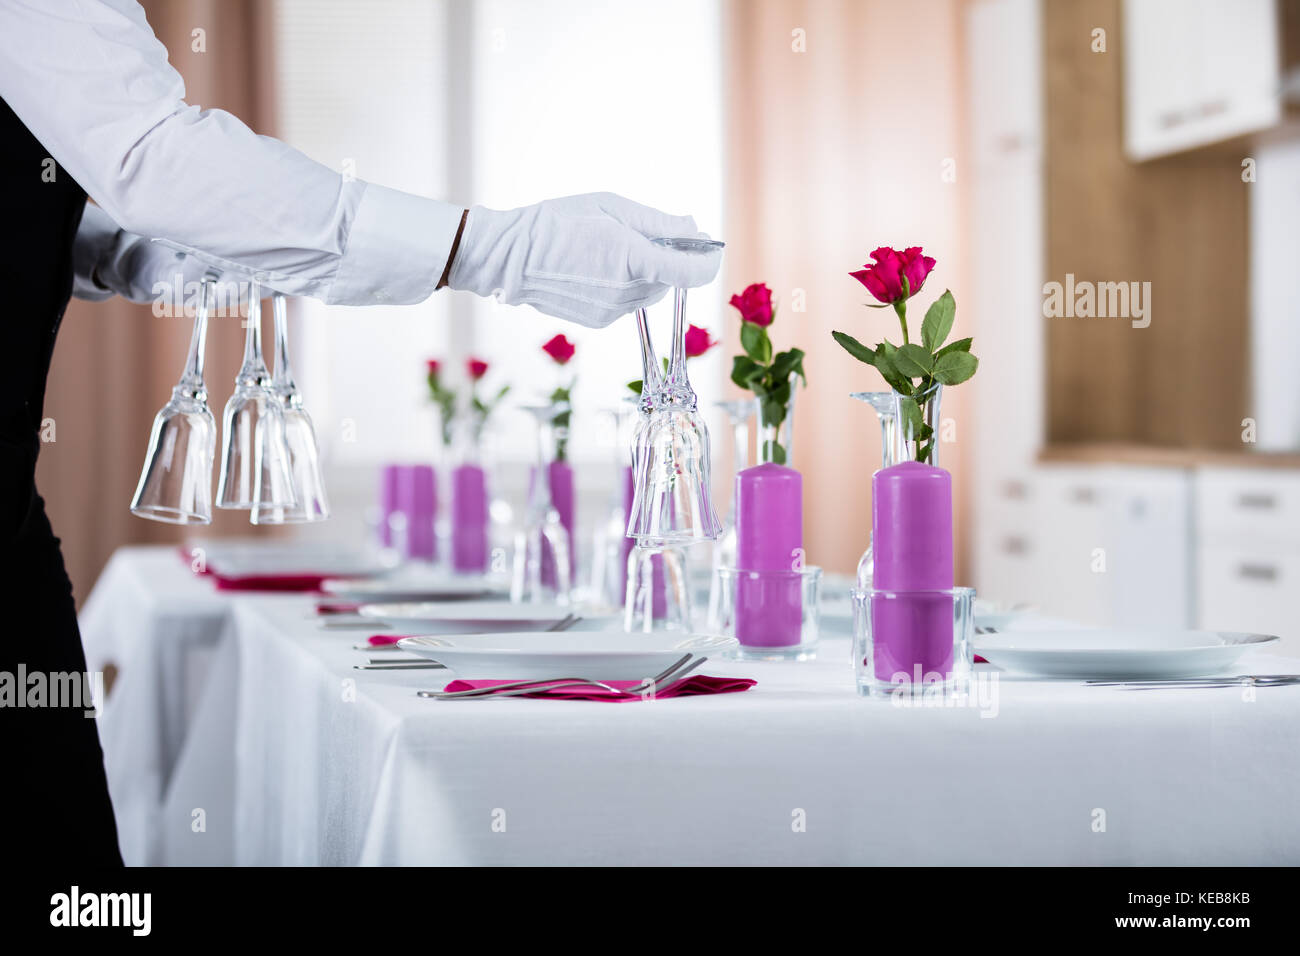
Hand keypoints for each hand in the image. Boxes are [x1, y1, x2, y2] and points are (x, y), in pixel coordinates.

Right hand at [447, 192, 721, 327]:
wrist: (510, 258)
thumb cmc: (559, 222)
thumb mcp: (611, 208)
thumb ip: (659, 222)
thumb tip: (694, 229)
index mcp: (631, 258)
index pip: (691, 272)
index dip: (708, 260)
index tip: (710, 247)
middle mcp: (625, 292)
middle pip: (671, 280)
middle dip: (669, 259)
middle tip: (646, 233)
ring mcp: (612, 311)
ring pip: (650, 293)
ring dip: (646, 273)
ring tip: (613, 249)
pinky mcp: (600, 321)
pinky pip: (629, 302)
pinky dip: (625, 286)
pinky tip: (598, 268)